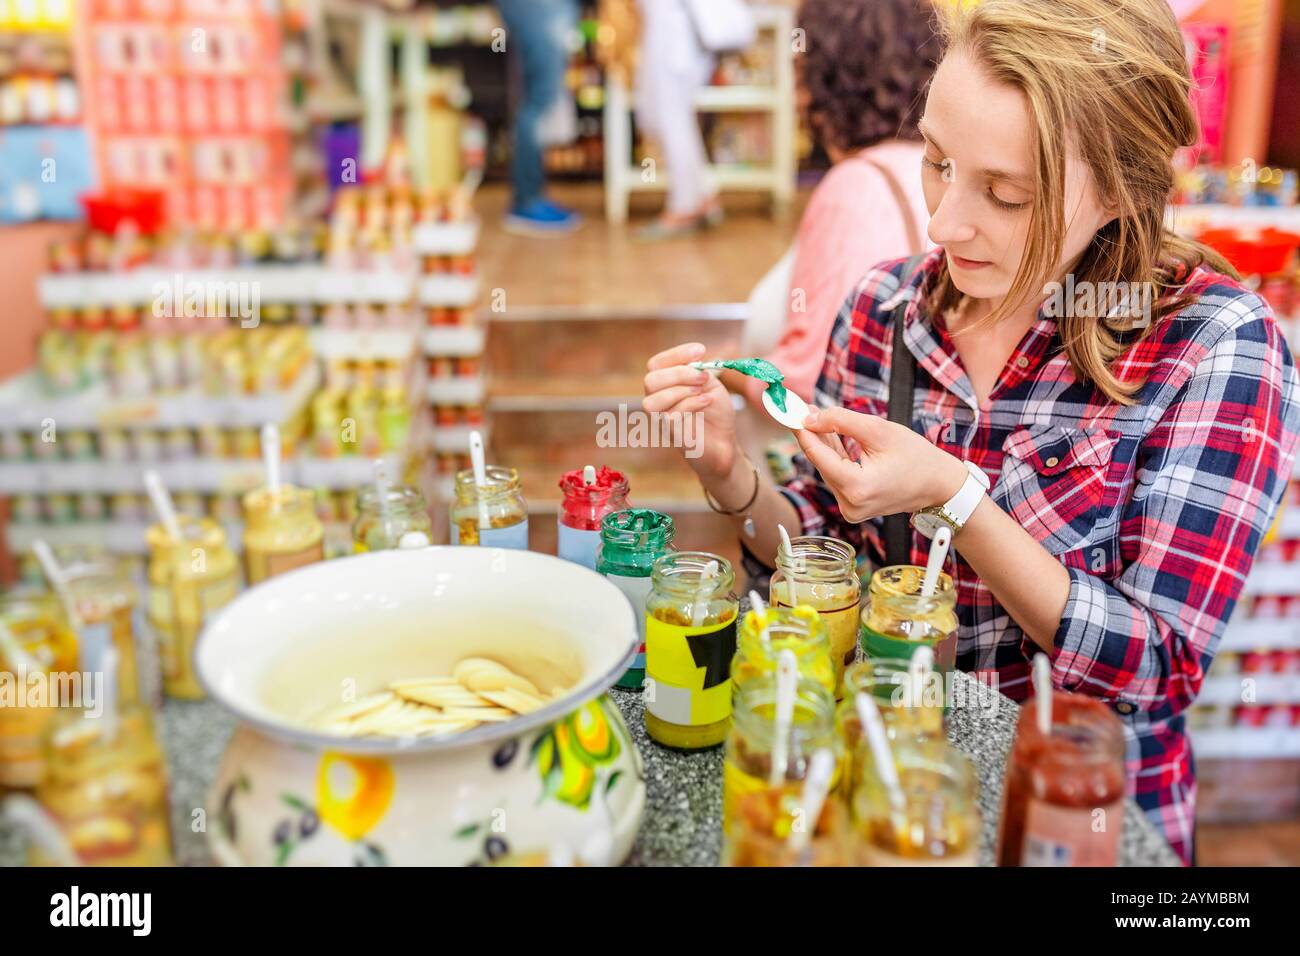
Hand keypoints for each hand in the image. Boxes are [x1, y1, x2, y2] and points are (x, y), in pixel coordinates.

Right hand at [643, 342, 740, 482]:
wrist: (725, 444)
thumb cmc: (715, 414)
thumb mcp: (710, 385)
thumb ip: (699, 370)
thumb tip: (694, 356)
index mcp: (665, 385)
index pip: (656, 364)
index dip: (676, 354)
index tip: (701, 350)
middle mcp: (658, 401)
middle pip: (650, 380)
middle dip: (678, 373)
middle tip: (703, 377)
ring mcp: (661, 419)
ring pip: (652, 400)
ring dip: (681, 390)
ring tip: (704, 391)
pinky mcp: (670, 435)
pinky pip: (669, 417)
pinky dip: (690, 404)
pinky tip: (706, 402)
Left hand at [796, 406, 969, 521]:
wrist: (939, 485)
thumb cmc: (915, 457)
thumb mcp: (878, 430)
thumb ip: (840, 421)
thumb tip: (809, 417)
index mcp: (856, 487)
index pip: (818, 455)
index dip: (802, 430)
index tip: (788, 411)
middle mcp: (849, 504)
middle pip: (822, 462)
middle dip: (813, 434)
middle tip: (802, 407)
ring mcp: (851, 510)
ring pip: (828, 469)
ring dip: (824, 444)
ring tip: (817, 416)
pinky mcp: (853, 508)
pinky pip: (837, 477)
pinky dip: (835, 457)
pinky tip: (830, 436)